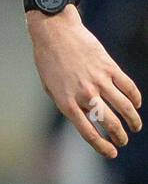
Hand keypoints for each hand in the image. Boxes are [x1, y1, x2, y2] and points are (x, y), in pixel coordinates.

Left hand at [28, 8, 141, 157]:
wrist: (54, 30)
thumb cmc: (48, 59)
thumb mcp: (50, 86)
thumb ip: (67, 104)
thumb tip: (88, 119)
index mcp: (66, 101)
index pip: (88, 132)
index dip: (103, 146)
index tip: (112, 152)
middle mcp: (84, 93)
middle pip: (111, 123)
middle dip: (120, 136)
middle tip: (123, 140)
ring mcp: (98, 80)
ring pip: (125, 108)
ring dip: (133, 121)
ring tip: (134, 126)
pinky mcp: (108, 66)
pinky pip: (128, 87)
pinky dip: (135, 99)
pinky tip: (135, 104)